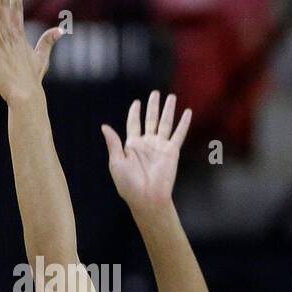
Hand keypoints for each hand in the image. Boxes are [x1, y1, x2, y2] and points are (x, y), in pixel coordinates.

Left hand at [101, 91, 192, 209]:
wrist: (147, 198)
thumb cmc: (128, 184)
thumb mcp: (116, 162)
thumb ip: (113, 143)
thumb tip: (104, 126)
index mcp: (132, 145)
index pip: (134, 123)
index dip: (135, 113)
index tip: (137, 103)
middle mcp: (147, 143)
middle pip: (150, 119)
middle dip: (153, 106)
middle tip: (155, 94)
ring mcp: (160, 146)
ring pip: (165, 123)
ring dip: (168, 110)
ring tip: (170, 97)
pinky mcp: (172, 151)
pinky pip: (179, 134)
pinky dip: (183, 123)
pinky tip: (187, 112)